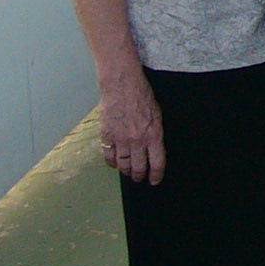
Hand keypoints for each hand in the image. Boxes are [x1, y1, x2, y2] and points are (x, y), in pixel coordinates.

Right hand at [99, 70, 165, 184]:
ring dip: (126, 171)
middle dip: (140, 176)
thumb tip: (154, 149)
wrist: (123, 85)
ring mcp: (121, 139)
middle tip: (140, 178)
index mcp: (154, 134)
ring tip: (128, 172)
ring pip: (123, 165)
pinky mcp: (107, 136)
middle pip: (138, 168)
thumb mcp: (157, 115)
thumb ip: (155, 133)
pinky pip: (109, 156)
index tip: (155, 180)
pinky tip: (115, 163)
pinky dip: (112, 163)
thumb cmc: (142, 96)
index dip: (156, 175)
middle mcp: (138, 140)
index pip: (157, 163)